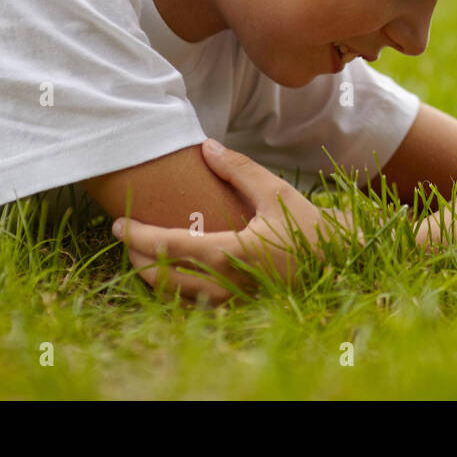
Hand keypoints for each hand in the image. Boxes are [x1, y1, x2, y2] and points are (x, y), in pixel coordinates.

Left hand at [111, 139, 356, 305]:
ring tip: (141, 253)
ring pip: (172, 296)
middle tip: (125, 236)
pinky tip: (170, 271)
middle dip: (136, 257)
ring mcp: (229, 303)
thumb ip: (239, 169)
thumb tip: (207, 146)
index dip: (137, 235)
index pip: (168, 247)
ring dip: (150, 276)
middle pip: (160, 277)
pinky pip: (191, 304)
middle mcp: (224, 284)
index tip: (118, 223)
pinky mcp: (235, 309)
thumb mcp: (275, 192)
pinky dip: (172, 289)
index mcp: (230, 254)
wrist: (339, 264)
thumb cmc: (307, 227)